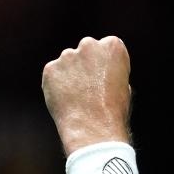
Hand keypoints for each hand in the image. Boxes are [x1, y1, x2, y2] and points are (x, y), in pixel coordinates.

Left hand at [42, 36, 133, 154]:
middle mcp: (89, 45)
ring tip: (77, 98)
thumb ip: (109, 70)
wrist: (94, 128)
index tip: (106, 78)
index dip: (107, 65)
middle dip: (86, 63)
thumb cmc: (114, 110)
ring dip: (70, 74)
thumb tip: (96, 71)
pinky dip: (56, 85)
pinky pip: (53, 74)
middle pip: (86, 50)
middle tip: (89, 87)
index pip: (107, 47)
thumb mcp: (123, 85)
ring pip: (68, 62)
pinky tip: (66, 100)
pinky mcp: (50, 69)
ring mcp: (67, 56)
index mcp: (113, 46)